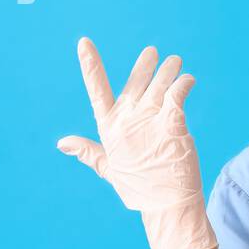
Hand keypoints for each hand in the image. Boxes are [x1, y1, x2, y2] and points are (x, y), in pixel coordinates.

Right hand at [57, 36, 217, 248]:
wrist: (166, 205)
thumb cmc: (138, 188)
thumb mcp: (108, 168)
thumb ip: (87, 151)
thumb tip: (61, 143)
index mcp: (110, 128)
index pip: (96, 90)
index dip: (90, 66)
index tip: (84, 43)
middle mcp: (128, 121)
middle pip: (135, 84)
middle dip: (144, 66)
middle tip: (153, 52)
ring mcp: (150, 121)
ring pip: (159, 86)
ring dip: (168, 71)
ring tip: (175, 61)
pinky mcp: (173, 124)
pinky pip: (177, 96)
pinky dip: (183, 85)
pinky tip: (188, 80)